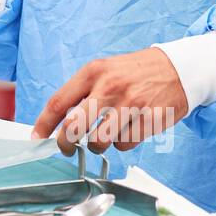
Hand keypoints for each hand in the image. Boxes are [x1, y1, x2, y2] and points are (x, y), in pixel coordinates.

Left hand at [30, 47, 188, 153]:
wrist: (178, 68)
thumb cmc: (135, 72)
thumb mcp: (104, 70)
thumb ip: (82, 92)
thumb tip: (58, 121)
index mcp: (93, 72)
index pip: (59, 102)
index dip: (44, 124)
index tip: (37, 138)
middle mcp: (110, 87)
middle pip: (74, 127)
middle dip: (65, 143)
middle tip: (67, 148)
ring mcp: (131, 104)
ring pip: (99, 141)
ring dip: (98, 145)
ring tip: (104, 135)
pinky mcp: (150, 119)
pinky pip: (125, 144)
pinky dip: (123, 143)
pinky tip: (129, 128)